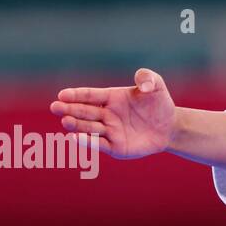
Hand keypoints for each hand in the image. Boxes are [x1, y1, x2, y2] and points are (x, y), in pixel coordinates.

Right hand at [49, 68, 175, 158]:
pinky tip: (75, 138)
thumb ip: (148, 78)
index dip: (76, 95)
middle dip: (69, 110)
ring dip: (76, 125)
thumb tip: (143, 84)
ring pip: (89, 128)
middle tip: (55, 108)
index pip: (89, 95)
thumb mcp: (156, 85)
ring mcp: (110, 131)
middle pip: (84, 111)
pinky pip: (100, 144)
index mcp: (110, 97)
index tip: (62, 95)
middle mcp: (106, 114)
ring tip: (65, 122)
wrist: (169, 127)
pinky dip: (88, 142)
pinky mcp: (116, 147)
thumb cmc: (159, 103)